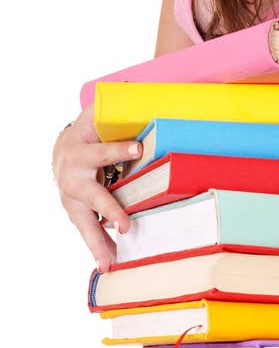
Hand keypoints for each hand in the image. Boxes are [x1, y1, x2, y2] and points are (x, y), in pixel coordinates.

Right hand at [51, 101, 142, 271]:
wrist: (63, 148)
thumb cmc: (90, 130)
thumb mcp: (98, 115)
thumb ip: (120, 103)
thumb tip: (146, 83)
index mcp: (81, 147)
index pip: (101, 149)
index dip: (118, 149)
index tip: (138, 149)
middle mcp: (73, 174)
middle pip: (90, 194)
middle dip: (108, 209)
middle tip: (125, 225)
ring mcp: (71, 196)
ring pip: (83, 220)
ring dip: (97, 242)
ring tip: (110, 262)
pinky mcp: (76, 211)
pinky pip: (86, 230)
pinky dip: (97, 248)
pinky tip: (109, 264)